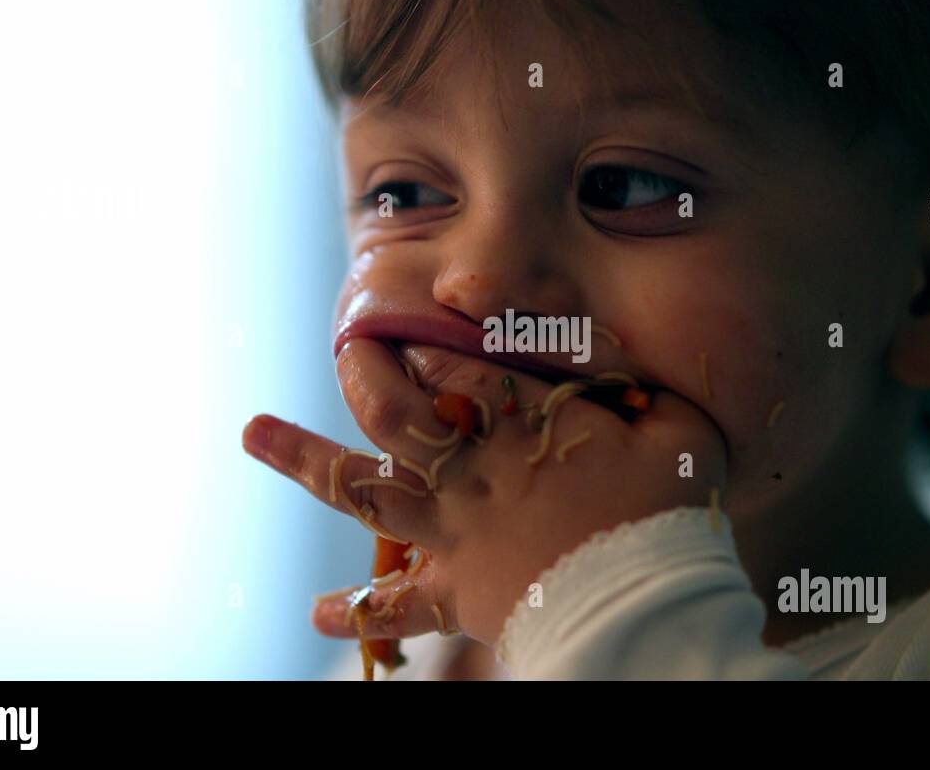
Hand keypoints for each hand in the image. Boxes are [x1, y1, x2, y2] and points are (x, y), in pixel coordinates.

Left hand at [242, 339, 725, 645]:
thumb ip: (642, 386)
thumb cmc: (667, 510)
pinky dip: (355, 610)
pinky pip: (396, 604)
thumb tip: (624, 362)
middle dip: (362, 371)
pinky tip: (318, 612)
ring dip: (305, 458)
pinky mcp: (456, 590)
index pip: (453, 363)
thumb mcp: (675, 427)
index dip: (424, 337)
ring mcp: (453, 530)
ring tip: (254, 431)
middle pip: (390, 410)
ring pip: (364, 489)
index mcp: (521, 423)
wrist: (645, 605)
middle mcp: (469, 469)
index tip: (408, 317)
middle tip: (347, 345)